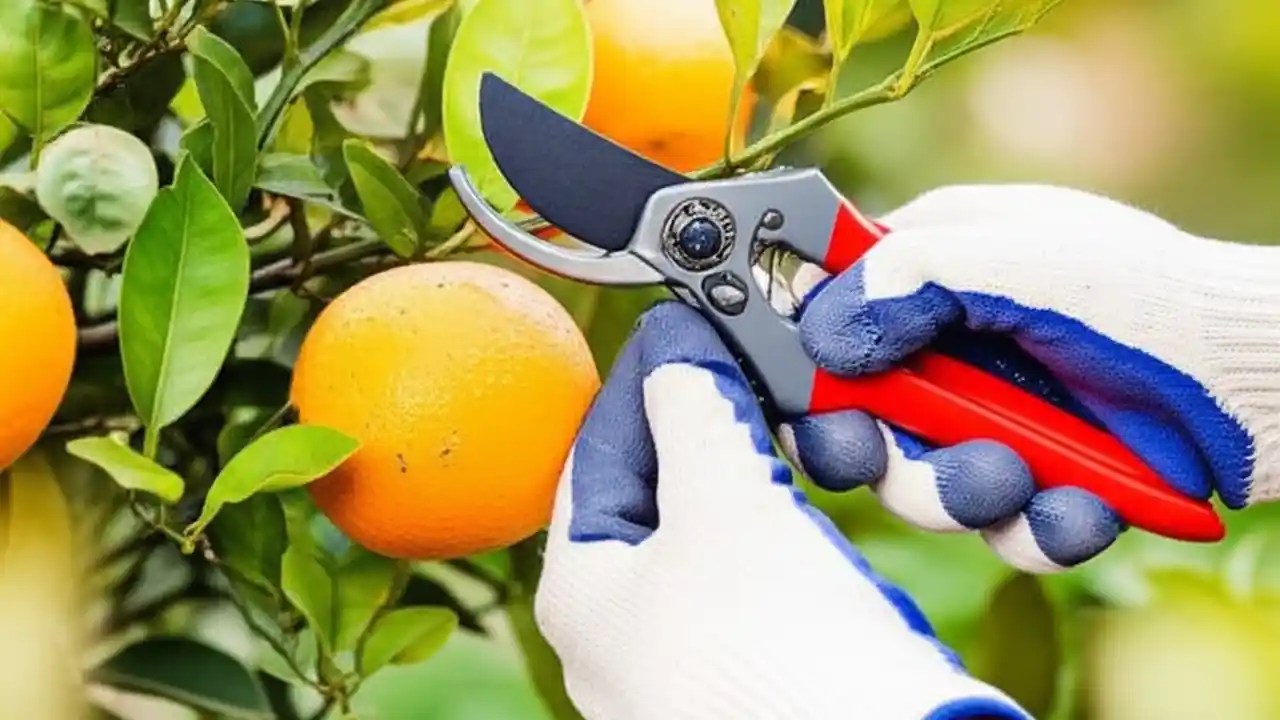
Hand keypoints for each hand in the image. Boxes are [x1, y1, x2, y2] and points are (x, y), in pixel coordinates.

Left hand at [535, 302, 1027, 719]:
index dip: (643, 382)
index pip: (593, 455)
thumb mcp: (727, 502)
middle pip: (648, 497)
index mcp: (580, 596)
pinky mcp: (743, 681)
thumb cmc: (781, 650)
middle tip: (738, 369)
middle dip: (696, 430)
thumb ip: (692, 414)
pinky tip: (807, 515)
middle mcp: (615, 640)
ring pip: (703, 541)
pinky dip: (772, 537)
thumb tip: (675, 353)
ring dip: (740, 480)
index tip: (684, 330)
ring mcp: (677, 668)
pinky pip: (746, 588)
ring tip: (775, 428)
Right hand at [784, 184, 1279, 571]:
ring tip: (1014, 476)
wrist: (1258, 382)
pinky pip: (1005, 529)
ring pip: (923, 485)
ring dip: (959, 490)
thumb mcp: (1024, 256)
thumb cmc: (1148, 295)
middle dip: (871, 446)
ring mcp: (995, 420)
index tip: (797, 393)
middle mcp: (954, 351)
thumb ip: (911, 277)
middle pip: (861, 416)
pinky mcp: (1041, 484)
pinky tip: (1080, 504)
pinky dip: (1038, 526)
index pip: (831, 316)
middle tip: (872, 453)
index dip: (804, 360)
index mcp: (935, 272)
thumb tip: (820, 331)